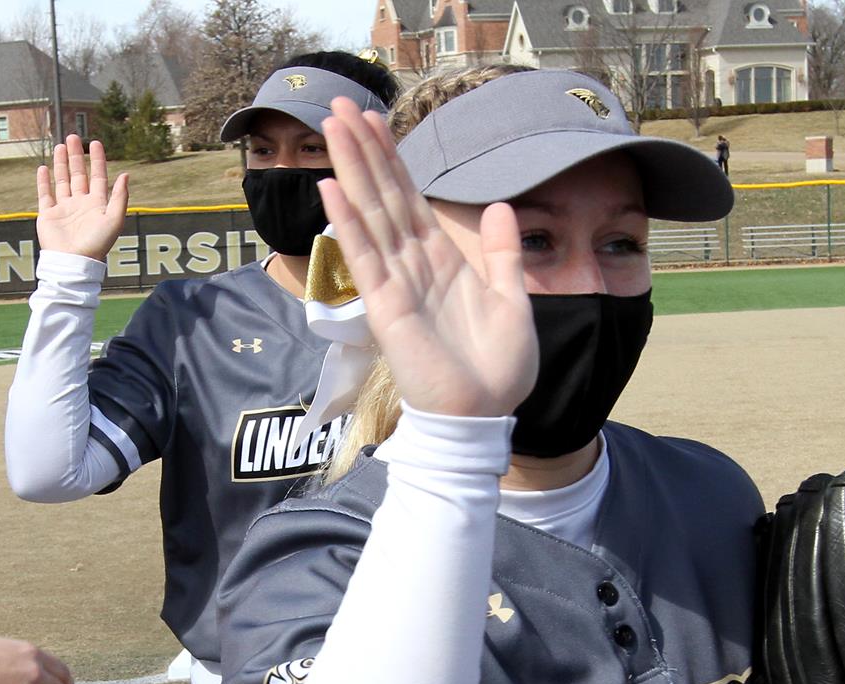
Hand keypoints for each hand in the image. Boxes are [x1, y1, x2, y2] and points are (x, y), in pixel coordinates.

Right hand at [34, 136, 126, 262]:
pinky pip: (45, 194)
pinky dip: (44, 181)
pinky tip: (44, 168)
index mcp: (97, 204)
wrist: (73, 261)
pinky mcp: (48, 215)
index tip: (95, 142)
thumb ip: (120, 197)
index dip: (97, 159)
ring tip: (60, 146)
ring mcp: (64, 209)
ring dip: (61, 163)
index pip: (98, 176)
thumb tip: (126, 175)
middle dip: (76, 156)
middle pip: (78, 174)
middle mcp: (80, 205)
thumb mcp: (114, 219)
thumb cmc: (96, 244)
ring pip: (62, 181)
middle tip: (73, 137)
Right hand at [317, 98, 536, 419]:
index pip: (411, 199)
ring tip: (332, 126)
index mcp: (441, 262)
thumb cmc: (496, 370)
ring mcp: (395, 285)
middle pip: (383, 195)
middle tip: (340, 104)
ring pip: (371, 214)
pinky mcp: (386, 309)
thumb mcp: (512, 300)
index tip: (375, 120)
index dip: (393, 159)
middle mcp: (412, 266)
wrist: (482, 417)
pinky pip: (365, 258)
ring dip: (352, 168)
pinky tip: (333, 190)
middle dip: (364, 149)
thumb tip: (501, 205)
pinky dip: (349, 224)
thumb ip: (502, 254)